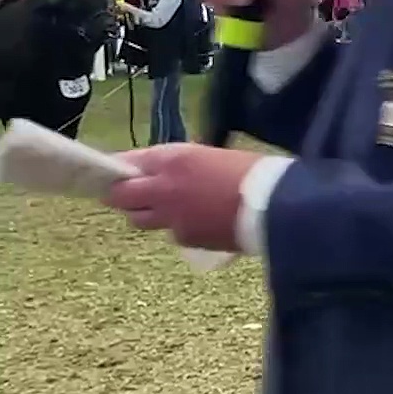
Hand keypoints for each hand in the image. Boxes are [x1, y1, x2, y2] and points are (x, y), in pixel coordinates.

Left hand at [103, 144, 265, 251]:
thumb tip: (152, 170)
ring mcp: (171, 216)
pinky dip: (176, 226)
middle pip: (119, 196)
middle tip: (130, 194)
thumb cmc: (252, 171)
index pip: (125, 162)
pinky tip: (198, 221)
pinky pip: (169, 232)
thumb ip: (177, 163)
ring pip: (138, 219)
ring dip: (144, 213)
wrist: (276, 204)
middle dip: (120, 194)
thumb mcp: (210, 155)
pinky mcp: (184, 238)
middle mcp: (163, 187)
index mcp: (172, 159)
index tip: (116, 171)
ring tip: (165, 209)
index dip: (118, 168)